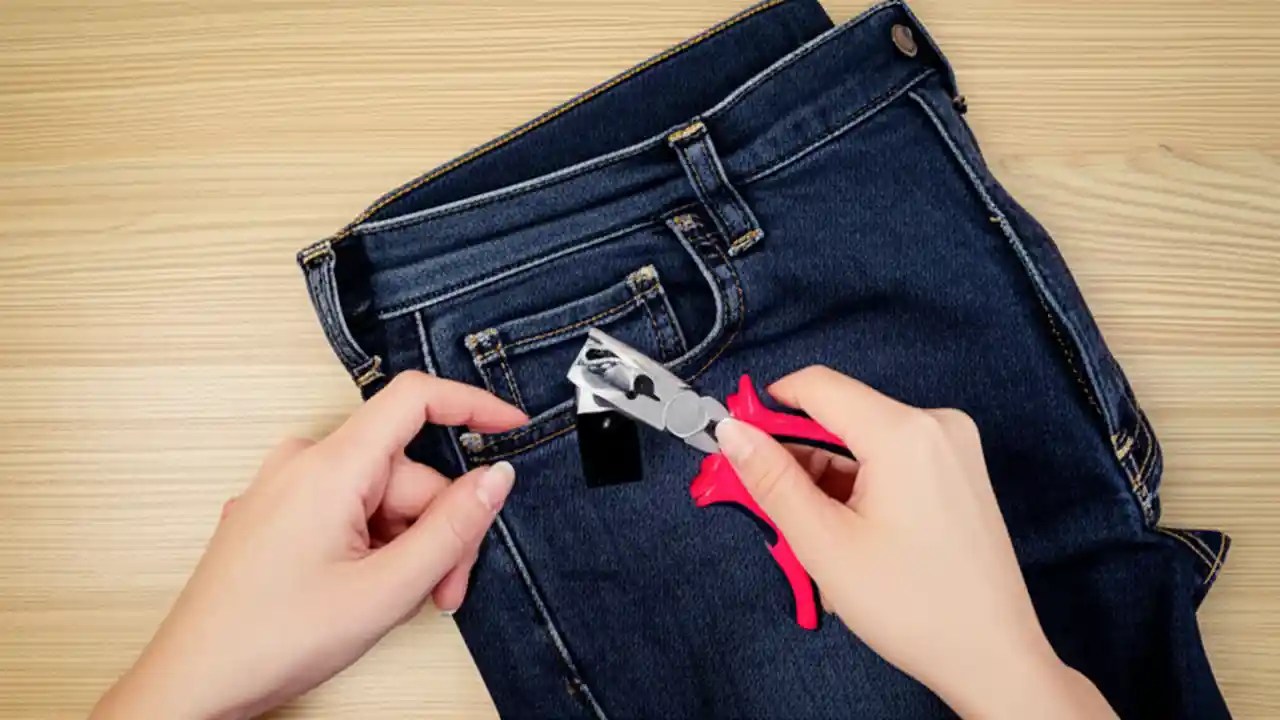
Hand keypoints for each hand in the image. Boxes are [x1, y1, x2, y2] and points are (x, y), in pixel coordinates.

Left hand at [92, 371, 526, 719]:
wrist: (193, 685)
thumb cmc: (271, 640)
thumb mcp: (386, 590)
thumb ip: (452, 528)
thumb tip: (496, 477)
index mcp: (329, 467)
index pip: (415, 398)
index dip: (472, 406)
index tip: (513, 427)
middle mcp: (302, 462)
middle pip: (406, 470)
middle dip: (438, 528)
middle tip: (447, 591)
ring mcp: (285, 487)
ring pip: (380, 497)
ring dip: (407, 546)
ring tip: (403, 604)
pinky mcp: (277, 513)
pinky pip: (348, 510)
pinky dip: (374, 545)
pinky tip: (368, 592)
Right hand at [715, 367, 1115, 719]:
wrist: (992, 657)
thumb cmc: (916, 607)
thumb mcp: (824, 544)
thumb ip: (772, 479)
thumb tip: (733, 432)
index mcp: (905, 432)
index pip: (817, 385)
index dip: (766, 408)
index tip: (734, 441)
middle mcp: (935, 425)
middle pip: (839, 413)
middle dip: (794, 454)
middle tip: (762, 501)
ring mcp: (952, 447)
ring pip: (862, 440)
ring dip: (824, 476)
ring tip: (812, 536)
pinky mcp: (957, 471)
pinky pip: (890, 458)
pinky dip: (857, 486)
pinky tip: (844, 532)